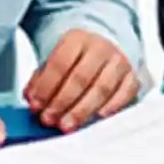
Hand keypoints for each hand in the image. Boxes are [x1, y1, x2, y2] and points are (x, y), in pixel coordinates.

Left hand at [23, 29, 138, 131]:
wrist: (105, 45)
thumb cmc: (75, 57)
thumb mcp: (54, 58)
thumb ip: (42, 77)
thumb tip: (32, 98)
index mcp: (77, 38)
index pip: (60, 63)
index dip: (46, 86)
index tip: (35, 104)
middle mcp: (100, 48)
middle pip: (80, 78)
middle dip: (61, 102)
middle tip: (48, 119)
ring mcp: (118, 62)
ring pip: (102, 88)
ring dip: (82, 110)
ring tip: (66, 125)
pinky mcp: (132, 77)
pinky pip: (125, 93)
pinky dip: (111, 107)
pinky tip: (97, 118)